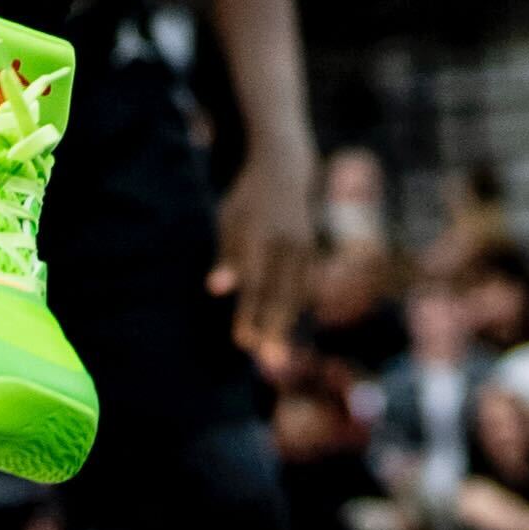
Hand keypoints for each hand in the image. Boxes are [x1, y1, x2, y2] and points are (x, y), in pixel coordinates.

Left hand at [211, 142, 317, 352]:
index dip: (249, 314)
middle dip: (273, 328)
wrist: (285, 167)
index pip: (255, 282)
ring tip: (277, 355)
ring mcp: (304, 245)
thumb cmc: (247, 200)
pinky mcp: (313, 250)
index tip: (243, 342)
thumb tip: (216, 289)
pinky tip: (287, 329)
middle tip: (268, 362)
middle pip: (280, 293)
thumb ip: (226, 255)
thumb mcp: (229, 218)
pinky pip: (305, 285)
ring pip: (296, 292)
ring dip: (286, 324)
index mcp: (260, 234)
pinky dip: (296, 308)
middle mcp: (286, 241)